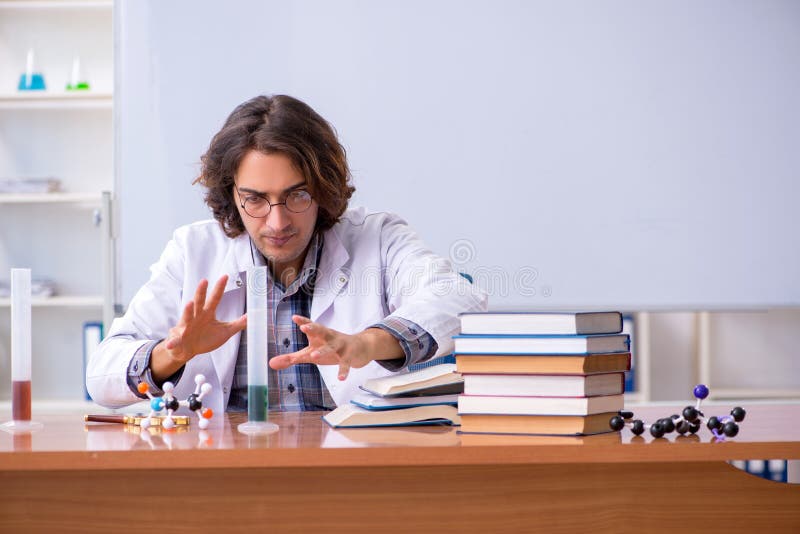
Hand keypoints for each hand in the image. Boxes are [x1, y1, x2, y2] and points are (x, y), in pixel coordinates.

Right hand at [152, 275, 246, 381]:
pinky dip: (172, 341)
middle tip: (204, 281)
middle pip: (199, 302)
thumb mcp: (225, 332)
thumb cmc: (206, 338)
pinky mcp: (178, 339)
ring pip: (186, 317)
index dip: (219, 288)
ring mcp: (186, 327)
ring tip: (189, 303)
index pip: (215, 298)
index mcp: (207, 314)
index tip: (225, 276)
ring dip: (187, 310)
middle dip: (201, 292)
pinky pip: (175, 340)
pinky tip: (170, 343)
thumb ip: (238, 324)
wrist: (188, 350)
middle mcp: (196, 316)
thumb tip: (252, 316)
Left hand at [269, 315, 403, 380]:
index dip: (303, 321)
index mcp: (319, 334)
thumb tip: (270, 363)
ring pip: (332, 346)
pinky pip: (346, 362)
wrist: (359, 347)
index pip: (310, 325)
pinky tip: (341, 378)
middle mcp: (329, 336)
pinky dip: (344, 370)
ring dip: (324, 350)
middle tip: (304, 328)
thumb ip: (291, 358)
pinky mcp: (350, 355)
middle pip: (321, 330)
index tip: (294, 317)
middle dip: (313, 328)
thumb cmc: (331, 349)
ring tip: (313, 356)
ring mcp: (340, 345)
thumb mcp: (310, 353)